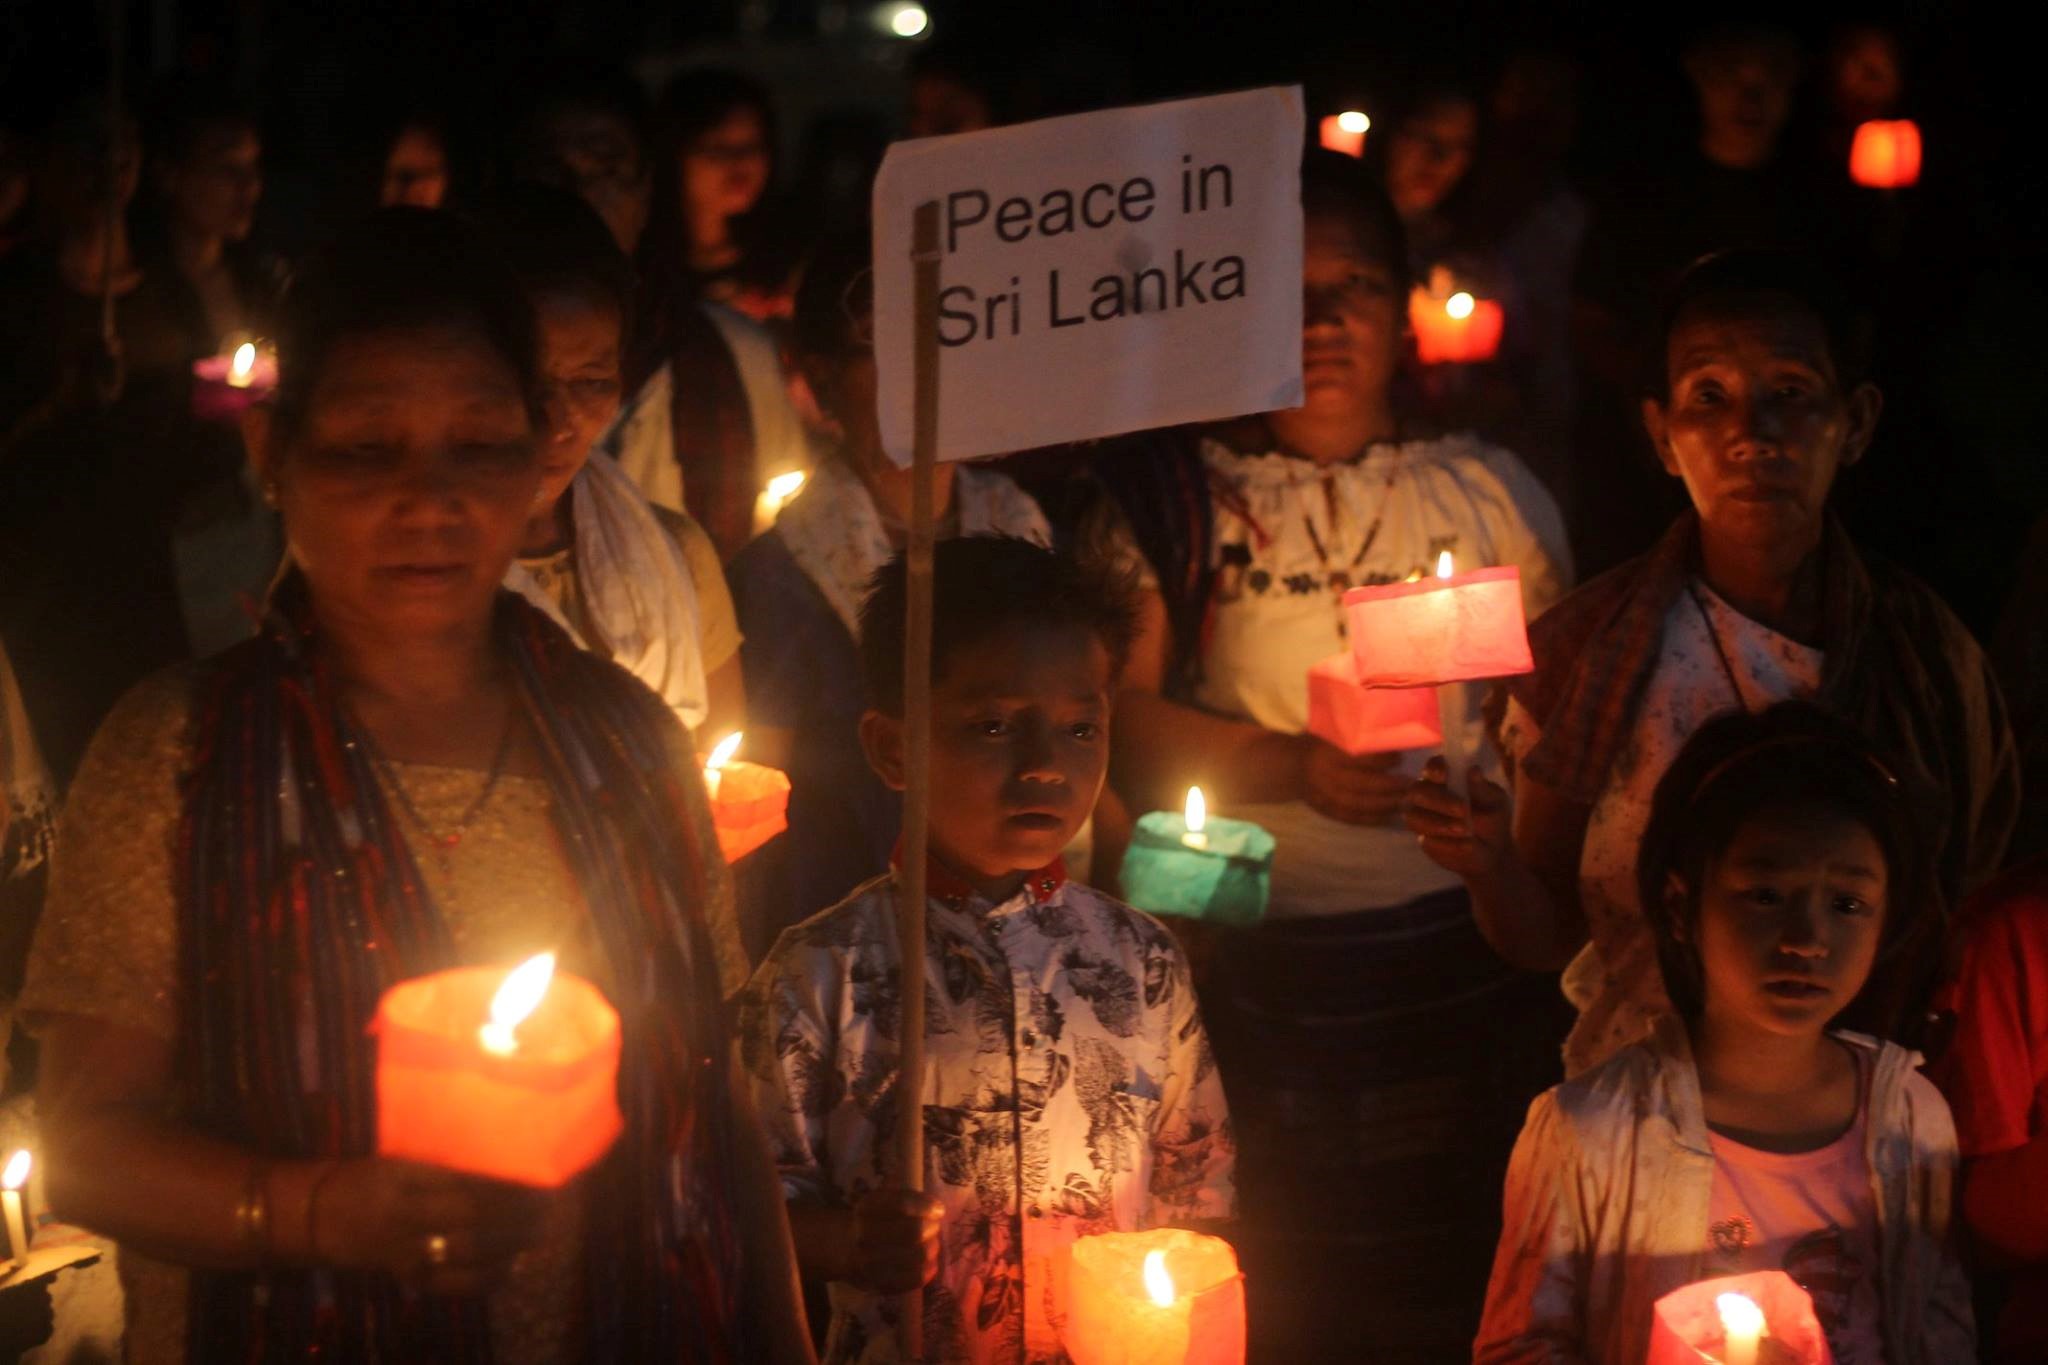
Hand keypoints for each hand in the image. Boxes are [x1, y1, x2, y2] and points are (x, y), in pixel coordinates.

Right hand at [304, 1158, 551, 1297]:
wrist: (316, 1216)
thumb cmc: (366, 1176)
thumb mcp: (399, 1157)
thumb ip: (444, 1157)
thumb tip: (503, 1148)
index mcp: (403, 1175)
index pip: (463, 1176)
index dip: (504, 1177)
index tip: (535, 1169)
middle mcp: (405, 1214)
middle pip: (473, 1213)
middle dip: (518, 1209)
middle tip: (548, 1201)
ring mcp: (406, 1250)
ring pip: (470, 1250)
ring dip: (513, 1241)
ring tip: (539, 1229)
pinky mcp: (408, 1277)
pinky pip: (456, 1284)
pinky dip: (491, 1277)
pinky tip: (513, 1264)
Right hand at [840, 1188, 942, 1294]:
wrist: (848, 1249)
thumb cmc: (876, 1220)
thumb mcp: (883, 1200)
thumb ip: (908, 1197)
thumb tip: (939, 1209)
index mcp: (867, 1208)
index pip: (903, 1204)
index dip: (927, 1206)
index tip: (939, 1210)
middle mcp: (865, 1235)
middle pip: (914, 1232)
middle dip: (932, 1228)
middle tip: (934, 1227)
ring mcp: (870, 1263)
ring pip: (919, 1256)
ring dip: (933, 1248)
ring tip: (931, 1244)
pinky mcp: (880, 1284)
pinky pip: (916, 1278)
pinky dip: (930, 1269)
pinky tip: (929, 1262)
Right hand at [1300, 739, 1407, 825]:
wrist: (1289, 766)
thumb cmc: (1315, 744)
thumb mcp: (1329, 733)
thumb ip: (1351, 735)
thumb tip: (1387, 735)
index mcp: (1327, 753)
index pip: (1358, 759)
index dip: (1381, 761)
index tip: (1399, 758)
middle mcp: (1326, 776)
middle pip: (1362, 785)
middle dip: (1389, 786)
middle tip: (1410, 784)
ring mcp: (1325, 795)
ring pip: (1358, 804)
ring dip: (1384, 804)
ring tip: (1404, 801)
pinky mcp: (1326, 809)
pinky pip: (1350, 817)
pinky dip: (1371, 819)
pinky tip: (1388, 816)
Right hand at [1403, 757, 1511, 879]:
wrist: (1494, 852)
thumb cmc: (1492, 818)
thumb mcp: (1495, 803)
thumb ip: (1483, 790)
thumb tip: (1474, 770)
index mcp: (1445, 779)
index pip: (1432, 767)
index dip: (1433, 768)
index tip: (1443, 775)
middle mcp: (1427, 795)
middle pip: (1417, 791)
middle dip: (1439, 800)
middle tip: (1463, 810)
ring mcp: (1422, 818)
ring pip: (1415, 817)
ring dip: (1439, 823)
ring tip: (1466, 830)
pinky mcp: (1425, 841)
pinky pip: (1427, 841)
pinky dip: (1448, 843)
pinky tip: (1467, 845)